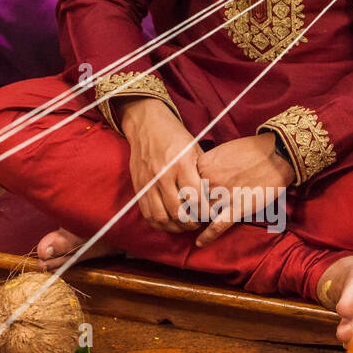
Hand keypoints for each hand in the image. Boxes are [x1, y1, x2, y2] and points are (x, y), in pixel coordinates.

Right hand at [120, 97, 205, 233]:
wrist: (146, 124)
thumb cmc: (175, 136)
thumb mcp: (194, 149)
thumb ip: (202, 172)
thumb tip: (214, 196)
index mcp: (181, 164)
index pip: (196, 199)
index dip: (206, 213)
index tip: (211, 215)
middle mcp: (163, 175)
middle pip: (179, 212)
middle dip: (192, 223)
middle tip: (199, 222)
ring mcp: (148, 182)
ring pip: (162, 216)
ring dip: (175, 227)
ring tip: (185, 225)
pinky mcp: (138, 186)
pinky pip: (147, 213)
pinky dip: (159, 223)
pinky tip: (169, 222)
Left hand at [194, 134, 294, 246]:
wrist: (276, 154)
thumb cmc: (249, 151)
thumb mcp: (220, 152)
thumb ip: (205, 167)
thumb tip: (194, 179)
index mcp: (202, 165)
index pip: (184, 185)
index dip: (186, 194)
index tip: (187, 198)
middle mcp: (209, 180)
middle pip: (192, 201)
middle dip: (193, 208)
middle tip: (193, 212)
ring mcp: (223, 195)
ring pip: (203, 214)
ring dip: (201, 219)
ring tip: (198, 222)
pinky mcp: (238, 208)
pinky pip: (218, 226)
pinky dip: (207, 236)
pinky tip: (199, 243)